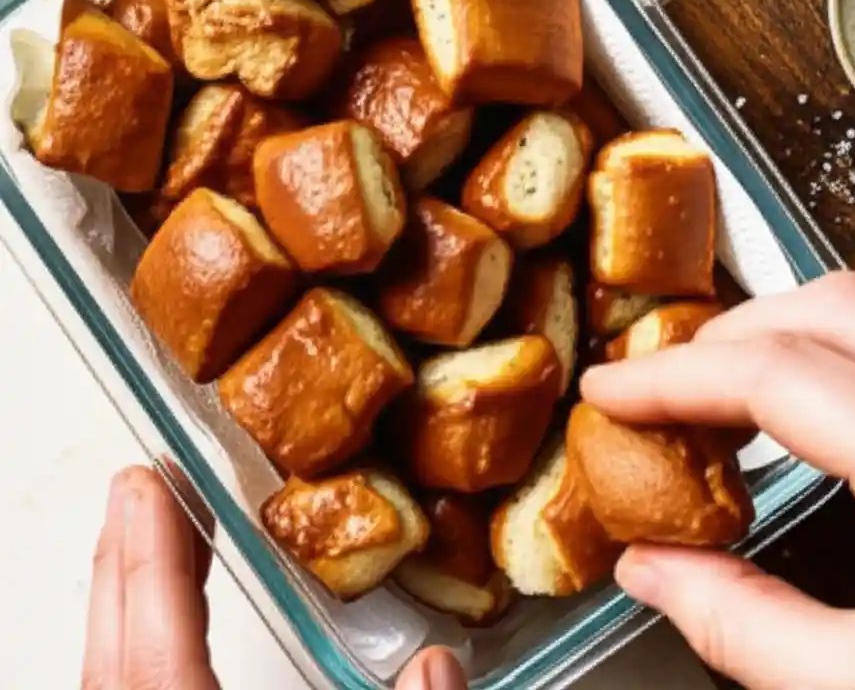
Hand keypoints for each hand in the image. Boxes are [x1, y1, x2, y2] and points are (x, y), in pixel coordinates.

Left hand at [82, 466, 468, 689]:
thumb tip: (439, 662)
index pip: (158, 652)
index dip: (151, 562)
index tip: (146, 485)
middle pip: (116, 656)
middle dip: (128, 561)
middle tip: (144, 489)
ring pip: (113, 675)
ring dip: (131, 600)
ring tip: (157, 544)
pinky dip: (143, 645)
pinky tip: (172, 630)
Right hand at [580, 270, 854, 689]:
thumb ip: (734, 620)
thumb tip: (653, 567)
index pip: (777, 374)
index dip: (673, 377)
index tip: (614, 392)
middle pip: (838, 304)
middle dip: (734, 333)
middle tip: (670, 382)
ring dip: (812, 325)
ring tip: (749, 381)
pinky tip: (851, 394)